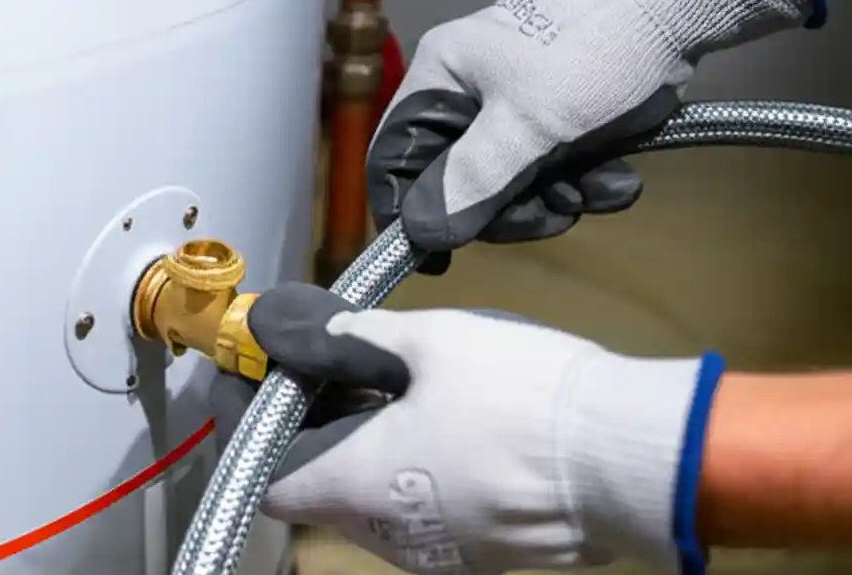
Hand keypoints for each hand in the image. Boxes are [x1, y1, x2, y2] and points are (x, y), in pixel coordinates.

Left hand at [211, 283, 709, 574]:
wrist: (629, 457)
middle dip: (311, 425)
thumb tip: (295, 328)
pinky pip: (418, 510)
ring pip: (368, 500)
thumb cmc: (518, 395)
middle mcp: (384, 535)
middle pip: (314, 485)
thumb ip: (350, 340)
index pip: (263, 474)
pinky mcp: (479, 552)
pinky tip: (436, 420)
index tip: (265, 378)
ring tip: (387, 383)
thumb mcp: (427, 342)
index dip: (252, 424)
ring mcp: (434, 551)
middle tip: (330, 365)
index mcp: (355, 486)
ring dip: (360, 446)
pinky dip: (406, 468)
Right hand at [366, 0, 814, 259]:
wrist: (676, 17)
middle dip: (509, 208)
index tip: (438, 256)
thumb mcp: (530, 123)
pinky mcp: (550, 123)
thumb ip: (473, 179)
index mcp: (440, 77)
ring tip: (598, 187)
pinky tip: (616, 180)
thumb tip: (421, 233)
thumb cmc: (592, 55)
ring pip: (506, 186)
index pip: (395, 155)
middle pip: (455, 182)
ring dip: (554, 199)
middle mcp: (464, 94)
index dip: (407, 208)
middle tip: (556, 211)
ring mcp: (508, 110)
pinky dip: (580, 185)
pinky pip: (546, 175)